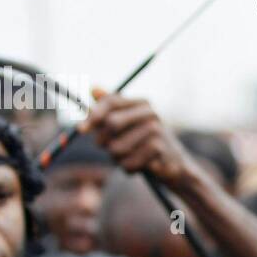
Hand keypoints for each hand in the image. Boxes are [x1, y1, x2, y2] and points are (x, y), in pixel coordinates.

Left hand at [79, 87, 193, 188]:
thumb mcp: (129, 122)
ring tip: (127, 157)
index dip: (93, 115)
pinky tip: (139, 165)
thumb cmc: (145, 142)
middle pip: (112, 123)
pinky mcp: (158, 150)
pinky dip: (128, 168)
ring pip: (117, 148)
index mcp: (142, 103)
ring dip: (116, 158)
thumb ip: (110, 107)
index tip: (81, 130)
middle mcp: (151, 113)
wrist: (175, 163)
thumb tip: (92, 88)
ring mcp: (156, 131)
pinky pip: (127, 163)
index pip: (111, 102)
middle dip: (103, 140)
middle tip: (104, 147)